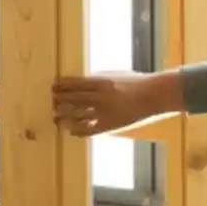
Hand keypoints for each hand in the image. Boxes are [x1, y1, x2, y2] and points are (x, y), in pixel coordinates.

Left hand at [52, 72, 180, 136]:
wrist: (154, 95)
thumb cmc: (135, 82)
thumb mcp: (114, 74)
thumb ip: (97, 79)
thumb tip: (79, 82)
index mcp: (100, 82)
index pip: (74, 84)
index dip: (61, 86)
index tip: (53, 87)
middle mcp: (100, 97)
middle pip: (72, 100)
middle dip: (59, 101)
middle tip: (52, 102)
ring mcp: (104, 112)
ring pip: (77, 116)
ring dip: (64, 117)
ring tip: (56, 117)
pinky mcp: (110, 125)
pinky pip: (88, 130)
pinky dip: (77, 130)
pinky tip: (71, 130)